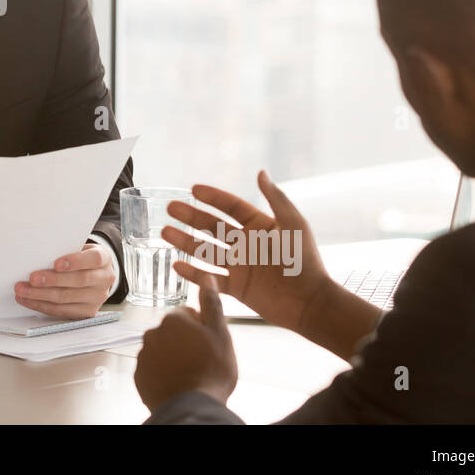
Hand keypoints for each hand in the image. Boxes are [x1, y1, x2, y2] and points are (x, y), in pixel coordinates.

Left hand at [14, 241, 117, 318]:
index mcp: (104, 258)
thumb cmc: (80, 257)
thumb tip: (37, 254)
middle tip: (32, 278)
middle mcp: (104, 279)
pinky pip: (61, 311)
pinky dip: (41, 305)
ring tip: (22, 290)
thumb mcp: (79, 247)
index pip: (93, 259)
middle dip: (52, 281)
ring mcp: (97, 298)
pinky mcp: (86, 312)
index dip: (75, 262)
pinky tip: (28, 300)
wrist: (95, 273)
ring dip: (40, 295)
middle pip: (78, 281)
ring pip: (66, 298)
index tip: (56, 263)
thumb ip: (64, 249)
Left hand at [134, 273, 236, 408]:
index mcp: (173, 320)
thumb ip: (211, 303)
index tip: (208, 344)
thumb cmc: (211, 370)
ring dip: (173, 357)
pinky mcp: (139, 376)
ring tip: (189, 374)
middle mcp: (152, 333)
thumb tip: (207, 278)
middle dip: (184, 341)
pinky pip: (152, 368)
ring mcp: (143, 355)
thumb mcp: (220, 333)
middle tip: (200, 360)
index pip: (187, 314)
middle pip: (172, 332)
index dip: (200, 328)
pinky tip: (176, 382)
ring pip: (161, 349)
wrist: (192, 407)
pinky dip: (162, 373)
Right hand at [163, 170, 333, 335]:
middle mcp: (247, 244)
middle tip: (170, 208)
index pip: (231, 207)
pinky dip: (193, 273)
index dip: (213, 197)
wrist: (310, 302)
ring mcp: (240, 266)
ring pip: (206, 250)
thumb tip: (260, 172)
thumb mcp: (293, 224)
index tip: (194, 189)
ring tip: (164, 233)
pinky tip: (176, 265)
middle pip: (213, 227)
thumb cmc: (304, 261)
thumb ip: (276, 198)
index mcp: (260, 226)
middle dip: (191, 217)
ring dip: (185, 242)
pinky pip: (210, 278)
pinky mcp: (237, 288)